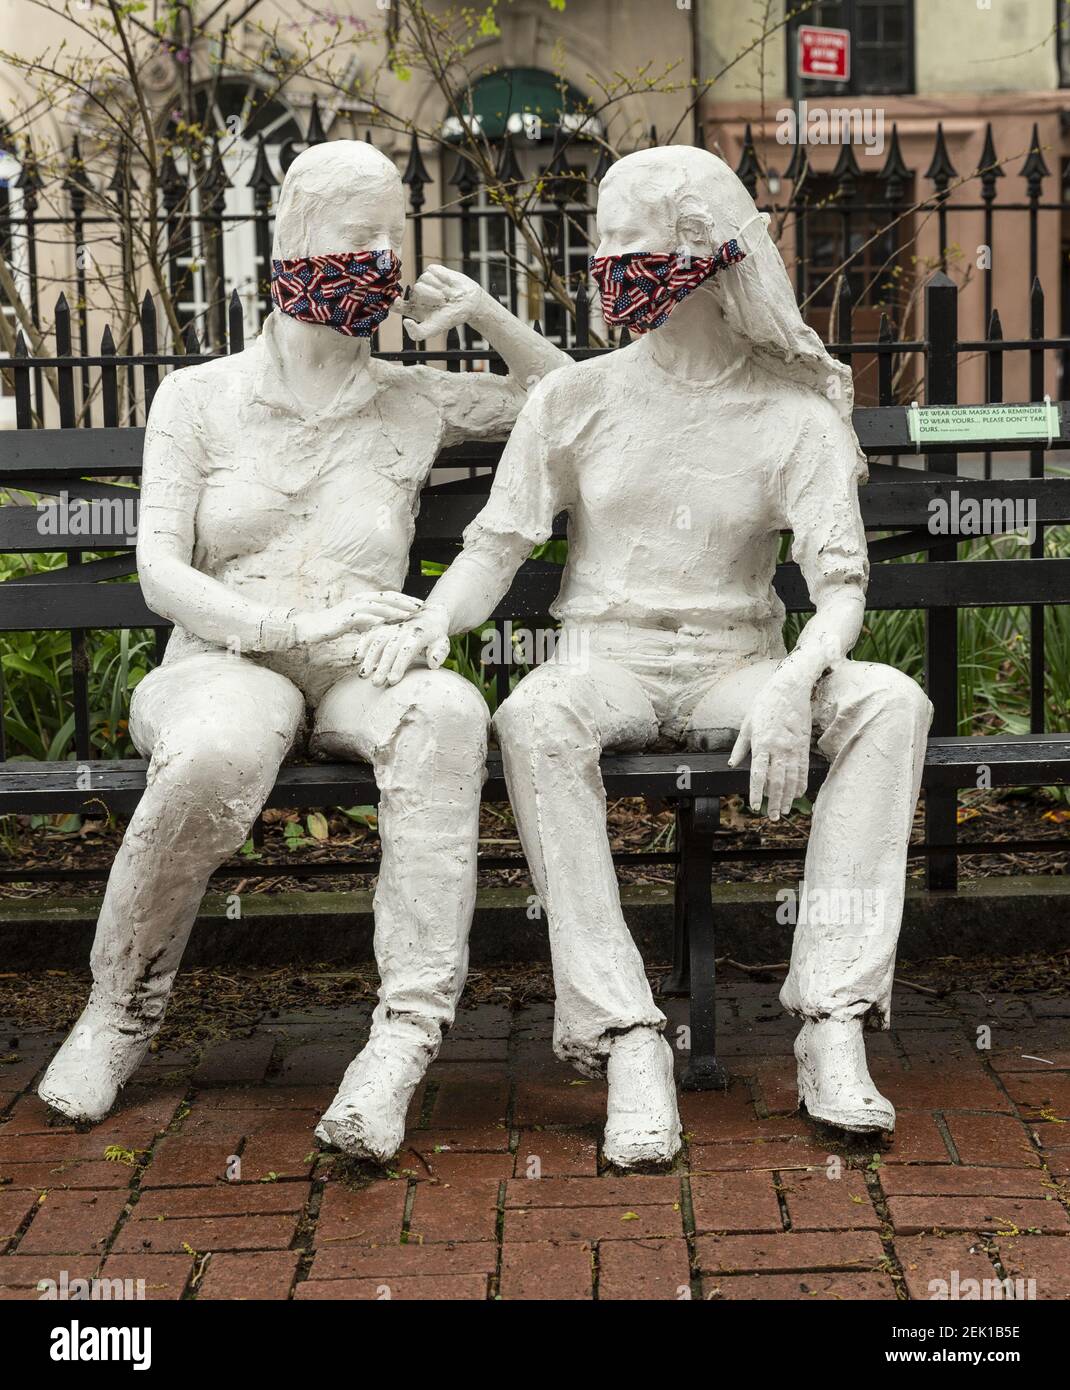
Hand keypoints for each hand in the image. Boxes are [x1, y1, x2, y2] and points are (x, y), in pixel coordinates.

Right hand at [291, 592, 422, 646]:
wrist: (312, 628)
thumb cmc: (335, 626)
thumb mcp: (357, 623)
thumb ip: (371, 620)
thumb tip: (386, 624)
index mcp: (364, 599)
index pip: (389, 597)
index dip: (406, 600)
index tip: (422, 605)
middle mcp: (360, 599)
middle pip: (387, 598)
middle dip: (405, 602)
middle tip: (421, 607)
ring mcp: (352, 607)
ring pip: (377, 606)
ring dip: (394, 609)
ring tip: (408, 614)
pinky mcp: (344, 617)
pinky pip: (361, 617)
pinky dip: (373, 618)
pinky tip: (384, 622)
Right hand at [355, 603, 450, 685]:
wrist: (428, 616)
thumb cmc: (436, 636)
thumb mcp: (443, 643)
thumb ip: (439, 653)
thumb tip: (433, 664)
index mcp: (418, 634)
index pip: (406, 651)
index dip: (399, 666)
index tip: (392, 681)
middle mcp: (402, 630)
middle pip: (389, 649)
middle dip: (382, 667)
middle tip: (376, 684)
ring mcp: (391, 628)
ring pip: (377, 642)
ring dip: (369, 658)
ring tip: (363, 675)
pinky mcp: (383, 628)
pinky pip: (370, 635)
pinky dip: (362, 644)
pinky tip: (357, 658)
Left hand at [392, 265, 484, 341]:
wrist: (468, 304)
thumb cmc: (450, 318)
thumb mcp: (433, 330)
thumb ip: (417, 333)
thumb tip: (405, 323)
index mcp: (412, 308)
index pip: (396, 304)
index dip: (394, 301)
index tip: (395, 301)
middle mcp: (416, 294)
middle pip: (417, 290)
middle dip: (432, 296)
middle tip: (442, 303)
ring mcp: (423, 281)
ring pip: (424, 279)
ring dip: (439, 288)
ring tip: (446, 295)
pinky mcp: (432, 271)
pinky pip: (432, 271)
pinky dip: (442, 278)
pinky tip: (448, 285)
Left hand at [727, 662, 814, 819]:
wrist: (791, 688)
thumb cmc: (765, 704)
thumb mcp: (747, 723)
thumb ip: (740, 747)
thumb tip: (731, 764)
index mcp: (762, 742)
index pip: (759, 773)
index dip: (756, 792)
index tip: (754, 806)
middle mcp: (779, 748)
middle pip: (777, 781)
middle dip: (774, 801)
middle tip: (771, 817)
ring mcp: (793, 748)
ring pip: (791, 778)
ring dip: (787, 797)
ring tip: (783, 811)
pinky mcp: (803, 745)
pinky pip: (803, 769)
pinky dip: (800, 783)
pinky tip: (798, 794)